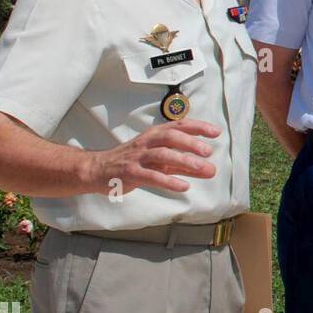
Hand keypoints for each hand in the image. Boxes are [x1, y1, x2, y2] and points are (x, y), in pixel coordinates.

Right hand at [86, 119, 219, 194]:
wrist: (97, 170)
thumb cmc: (133, 163)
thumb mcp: (159, 161)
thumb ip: (184, 165)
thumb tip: (210, 169)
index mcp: (154, 135)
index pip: (178, 126)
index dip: (198, 127)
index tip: (216, 132)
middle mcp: (147, 143)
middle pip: (170, 137)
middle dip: (191, 142)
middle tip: (209, 151)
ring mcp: (137, 158)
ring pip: (162, 155)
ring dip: (184, 160)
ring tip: (203, 168)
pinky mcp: (130, 173)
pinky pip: (151, 176)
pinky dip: (168, 181)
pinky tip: (184, 187)